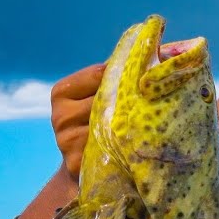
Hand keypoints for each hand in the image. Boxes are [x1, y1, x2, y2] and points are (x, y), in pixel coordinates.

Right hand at [49, 42, 190, 179]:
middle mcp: (60, 115)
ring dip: (132, 125)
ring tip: (152, 123)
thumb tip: (159, 47)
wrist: (92, 171)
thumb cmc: (106, 124)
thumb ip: (118, 76)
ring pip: (109, 125)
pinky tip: (139, 145)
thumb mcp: (103, 97)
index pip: (100, 74)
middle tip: (158, 101)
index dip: (127, 75)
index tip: (151, 78)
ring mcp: (65, 140)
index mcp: (62, 91)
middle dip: (132, 101)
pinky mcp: (76, 163)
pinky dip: (126, 148)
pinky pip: (109, 151)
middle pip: (105, 99)